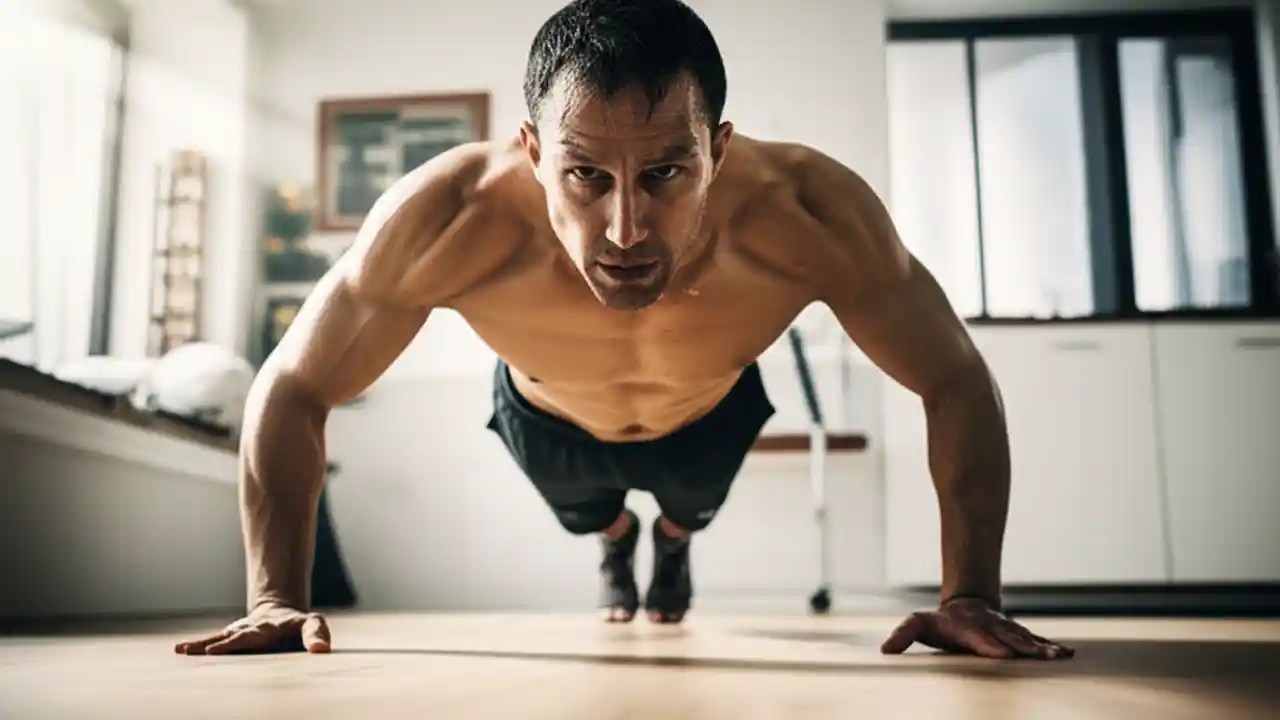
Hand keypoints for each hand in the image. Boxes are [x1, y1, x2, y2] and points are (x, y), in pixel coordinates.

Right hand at [174, 603, 330, 654]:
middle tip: (203, 651)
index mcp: (268, 629)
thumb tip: (321, 650)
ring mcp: (237, 633)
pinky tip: (180, 650)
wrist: (279, 610)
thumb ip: (317, 634)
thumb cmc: (298, 623)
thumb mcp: (312, 624)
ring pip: (218, 638)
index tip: (216, 648)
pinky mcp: (230, 638)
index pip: (251, 636)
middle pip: (232, 637)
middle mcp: (249, 629)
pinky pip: (212, 642)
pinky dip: (198, 646)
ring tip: (182, 649)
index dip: (236, 642)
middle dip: (218, 644)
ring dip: (201, 645)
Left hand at [881, 597, 1073, 659]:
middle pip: (1009, 638)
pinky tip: (1068, 654)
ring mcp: (1006, 630)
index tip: (1002, 656)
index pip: (979, 638)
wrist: (965, 605)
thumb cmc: (941, 622)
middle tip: (1042, 658)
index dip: (989, 646)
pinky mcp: (1017, 635)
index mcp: (968, 628)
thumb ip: (903, 635)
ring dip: (1043, 648)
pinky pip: (1037, 640)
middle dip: (1025, 648)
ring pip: (1026, 638)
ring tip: (1060, 656)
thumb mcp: (918, 624)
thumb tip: (885, 651)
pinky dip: (1052, 646)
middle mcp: (991, 627)